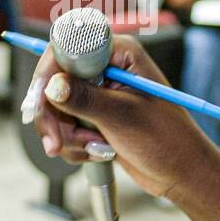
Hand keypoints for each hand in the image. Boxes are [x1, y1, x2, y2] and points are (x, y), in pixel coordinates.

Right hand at [28, 33, 212, 198]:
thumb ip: (84, 98)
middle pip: (54, 81)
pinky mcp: (95, 113)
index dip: (47, 74)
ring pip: (57, 107)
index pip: (67, 48)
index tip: (38, 103)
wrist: (181, 172)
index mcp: (119, 53)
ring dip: (68, 135)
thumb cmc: (166, 140)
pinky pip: (66, 124)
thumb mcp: (122, 118)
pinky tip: (98, 152)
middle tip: (56, 143)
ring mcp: (100, 91)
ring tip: (96, 149)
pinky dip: (74, 143)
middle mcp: (106, 67)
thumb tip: (52, 85)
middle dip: (55, 116)